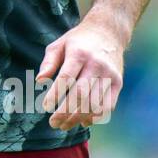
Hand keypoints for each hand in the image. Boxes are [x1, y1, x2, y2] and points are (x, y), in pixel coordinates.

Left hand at [35, 14, 126, 129]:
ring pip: (94, 103)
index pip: (66, 77)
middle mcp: (96, 64)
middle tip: (53, 123)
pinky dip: (96, 117)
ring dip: (78, 118)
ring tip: (65, 125)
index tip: (45, 107)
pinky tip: (84, 122)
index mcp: (79, 53)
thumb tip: (39, 81)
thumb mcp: (59, 45)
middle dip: (66, 112)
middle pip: (81, 94)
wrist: (108, 32)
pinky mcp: (118, 83)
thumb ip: (49, 62)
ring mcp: (109, 75)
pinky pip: (108, 106)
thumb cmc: (78, 41)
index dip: (55, 94)